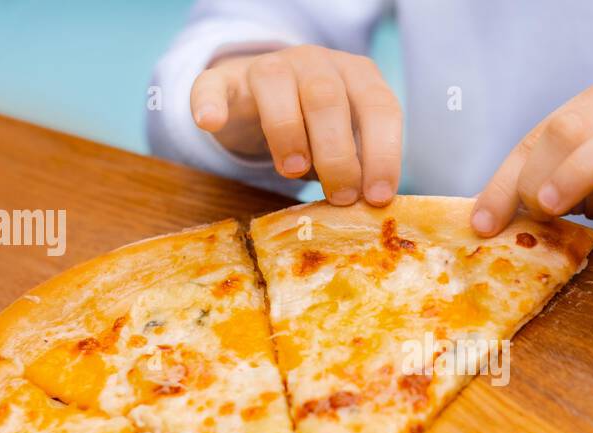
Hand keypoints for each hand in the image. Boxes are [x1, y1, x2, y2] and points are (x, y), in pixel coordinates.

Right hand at [190, 45, 402, 205]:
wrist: (263, 98)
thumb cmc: (318, 131)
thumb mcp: (347, 145)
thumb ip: (359, 167)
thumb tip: (371, 209)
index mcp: (358, 76)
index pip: (379, 107)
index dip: (383, 153)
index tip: (378, 196)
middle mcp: (317, 63)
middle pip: (328, 98)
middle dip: (338, 153)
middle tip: (339, 196)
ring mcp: (270, 66)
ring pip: (277, 85)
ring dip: (287, 132)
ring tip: (292, 172)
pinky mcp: (227, 78)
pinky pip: (213, 83)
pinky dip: (210, 102)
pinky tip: (210, 124)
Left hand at [471, 80, 592, 256]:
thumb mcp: (587, 186)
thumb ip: (545, 192)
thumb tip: (489, 222)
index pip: (538, 139)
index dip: (505, 182)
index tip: (483, 225)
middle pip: (571, 127)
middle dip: (538, 172)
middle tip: (529, 214)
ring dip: (581, 171)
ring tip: (554, 205)